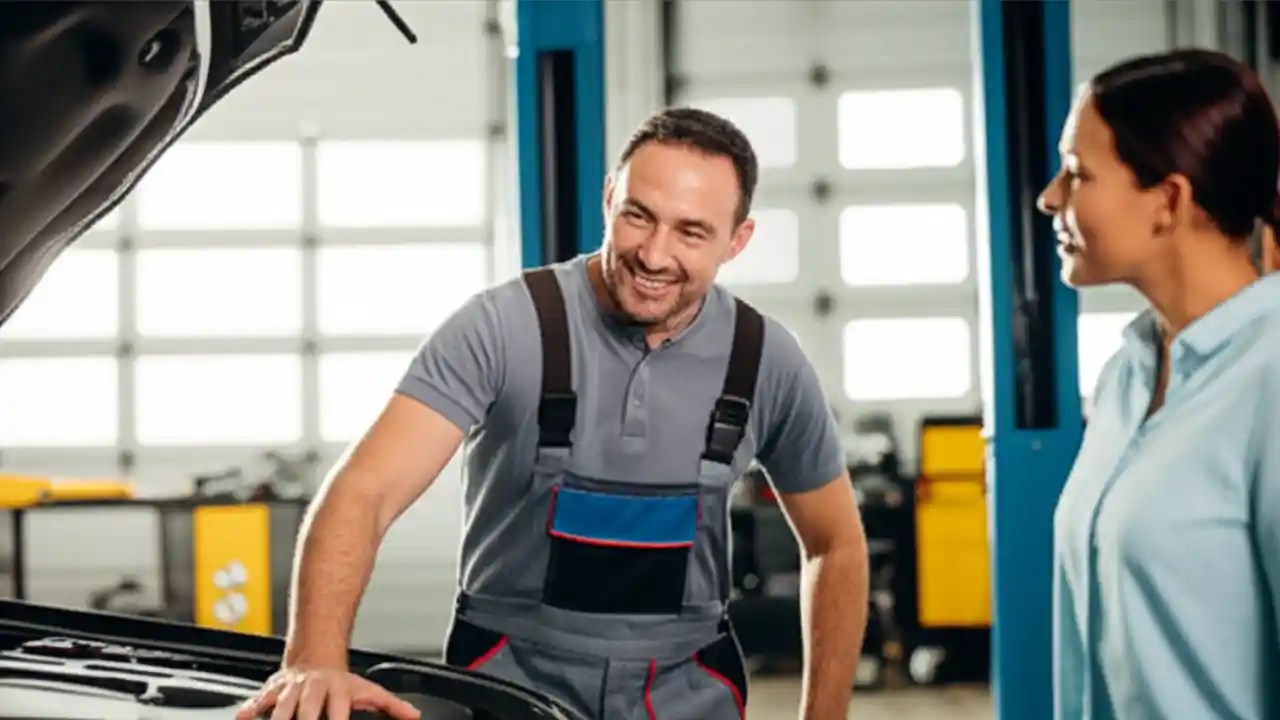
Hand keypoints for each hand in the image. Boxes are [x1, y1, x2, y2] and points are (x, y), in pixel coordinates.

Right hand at [235, 666, 421, 719]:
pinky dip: (250, 708)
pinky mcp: (273, 690)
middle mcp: (314, 689)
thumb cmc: (342, 682)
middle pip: (307, 711)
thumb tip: (415, 716)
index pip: (338, 713)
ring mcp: (292, 689)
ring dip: (279, 718)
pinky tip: (243, 717)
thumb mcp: (369, 690)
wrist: (316, 654)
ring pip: (282, 706)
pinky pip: (259, 700)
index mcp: (337, 691)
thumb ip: (391, 706)